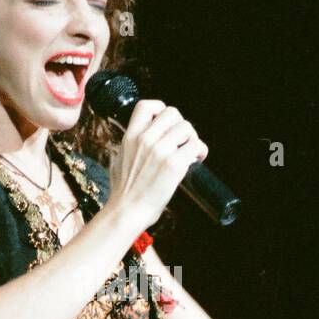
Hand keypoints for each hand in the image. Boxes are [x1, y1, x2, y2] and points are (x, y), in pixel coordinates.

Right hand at [106, 99, 208, 231]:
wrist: (126, 212)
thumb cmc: (122, 193)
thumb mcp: (118, 161)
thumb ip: (128, 148)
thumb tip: (135, 144)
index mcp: (130, 137)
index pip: (146, 106)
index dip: (161, 109)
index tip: (166, 123)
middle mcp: (145, 140)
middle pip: (172, 113)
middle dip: (181, 125)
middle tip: (182, 141)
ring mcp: (160, 151)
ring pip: (186, 127)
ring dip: (192, 138)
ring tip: (191, 152)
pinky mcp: (174, 165)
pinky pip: (196, 146)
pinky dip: (200, 151)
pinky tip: (197, 160)